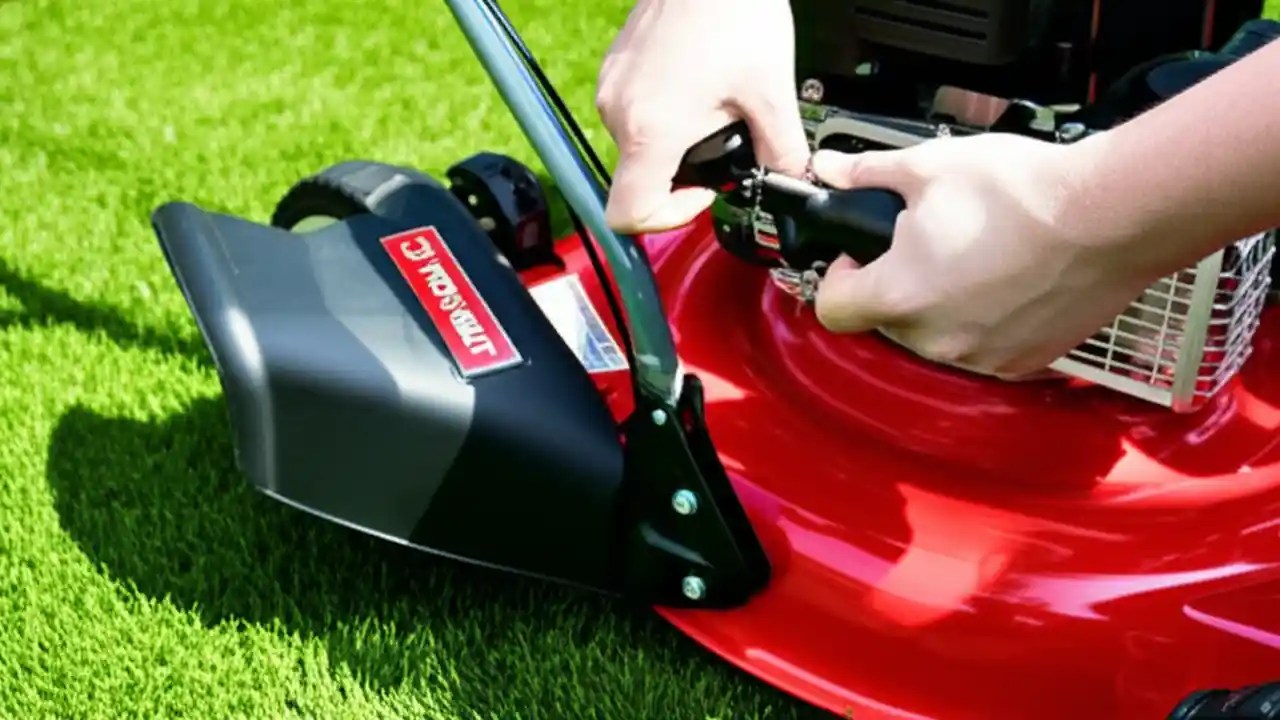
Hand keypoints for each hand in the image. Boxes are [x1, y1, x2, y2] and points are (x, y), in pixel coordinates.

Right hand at [595, 0, 810, 232]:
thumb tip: (794, 182)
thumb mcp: (772, 93)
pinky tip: (698, 88)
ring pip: (637, 147)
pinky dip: (664, 116)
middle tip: (723, 140)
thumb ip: (785, 151)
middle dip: (684, 173)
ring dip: (675, 143)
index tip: (702, 195)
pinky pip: (633, 115)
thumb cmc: (733, 11)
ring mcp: (612, 90)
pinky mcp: (615, 71)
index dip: (667, 220)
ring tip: (713, 107)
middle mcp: (619, 113)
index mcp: (652, 130)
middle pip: (638, 180)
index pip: (629, 214)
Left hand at [809, 133, 1167, 379]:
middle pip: (888, 320)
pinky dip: (987, 319)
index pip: (832, 309)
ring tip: (977, 256)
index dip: (839, 277)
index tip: (862, 255)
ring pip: (936, 335)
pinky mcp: (1021, 362)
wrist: (1110, 215)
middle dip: (898, 283)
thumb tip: (830, 170)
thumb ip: (869, 174)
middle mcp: (934, 339)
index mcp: (900, 296)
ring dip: (943, 303)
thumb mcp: (930, 166)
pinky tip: (1012, 280)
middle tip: (931, 242)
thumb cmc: (1022, 192)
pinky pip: (984, 346)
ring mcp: (980, 357)